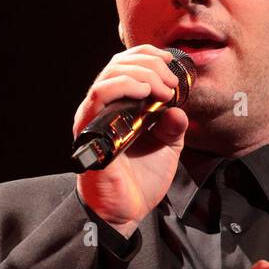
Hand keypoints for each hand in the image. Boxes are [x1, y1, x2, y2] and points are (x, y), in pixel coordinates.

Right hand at [72, 45, 189, 234]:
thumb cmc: (141, 181)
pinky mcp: (89, 129)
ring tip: (163, 88)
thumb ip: (174, 125)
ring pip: (111, 74)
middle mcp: (104, 107)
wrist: (127, 212)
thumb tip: (178, 107)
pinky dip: (124, 86)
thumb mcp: (167, 148)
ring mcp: (94, 117)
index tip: (174, 65)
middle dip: (151, 64)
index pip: (127, 65)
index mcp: (120, 106)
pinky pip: (100, 95)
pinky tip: (145, 92)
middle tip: (172, 82)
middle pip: (120, 63)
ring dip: (142, 73)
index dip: (150, 56)